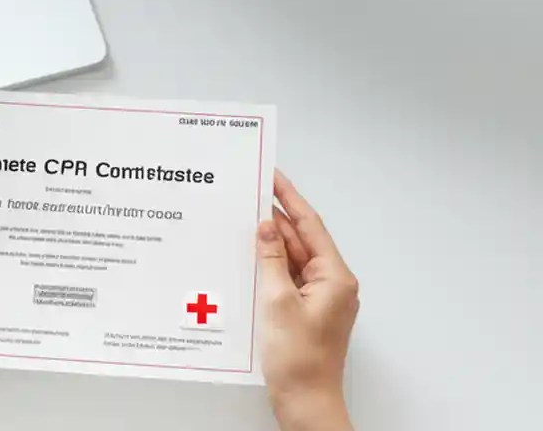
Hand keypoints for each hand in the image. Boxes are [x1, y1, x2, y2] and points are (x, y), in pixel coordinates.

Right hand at [257, 171, 359, 430]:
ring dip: (270, 244)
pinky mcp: (305, 312)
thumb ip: (271, 259)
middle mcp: (332, 285)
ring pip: (292, 260)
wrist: (305, 402)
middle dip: (276, 220)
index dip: (289, 198)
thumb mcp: (277, 301)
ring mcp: (319, 299)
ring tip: (243, 222)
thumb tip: (266, 227)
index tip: (273, 176)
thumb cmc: (299, 360)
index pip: (310, 225)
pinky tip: (249, 260)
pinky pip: (287, 279)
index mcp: (335, 277)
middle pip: (302, 241)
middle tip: (250, 195)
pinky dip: (269, 267)